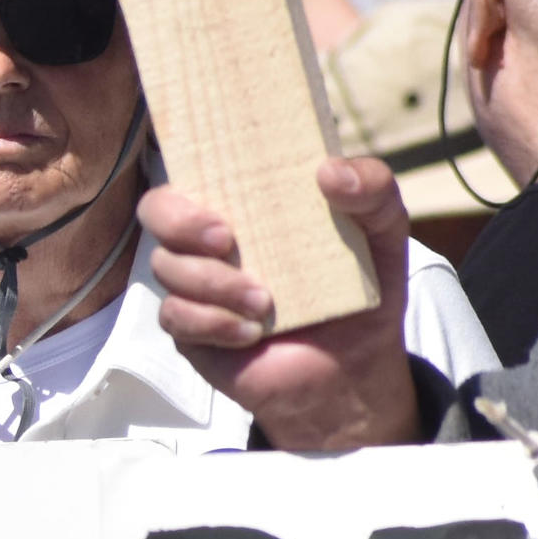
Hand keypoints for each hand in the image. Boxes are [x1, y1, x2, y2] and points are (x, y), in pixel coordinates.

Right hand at [139, 158, 421, 450]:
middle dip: (180, 223)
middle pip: (155, 212)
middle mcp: (209, 241)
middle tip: (226, 240)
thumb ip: (372, 190)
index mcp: (244, 205)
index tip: (221, 206)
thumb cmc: (360, 289)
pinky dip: (212, 322)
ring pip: (166, 267)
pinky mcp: (192, 331)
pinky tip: (250, 333)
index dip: (185, 182)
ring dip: (213, 283)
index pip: (192, 175)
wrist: (357, 366)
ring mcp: (196, 286)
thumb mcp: (382, 231)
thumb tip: (329, 171)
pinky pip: (175, 316)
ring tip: (264, 302)